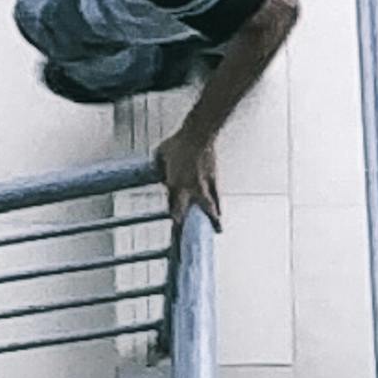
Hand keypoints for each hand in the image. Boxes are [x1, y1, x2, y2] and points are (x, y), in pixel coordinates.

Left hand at [155, 115, 221, 229]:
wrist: (199, 133)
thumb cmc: (178, 142)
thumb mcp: (160, 156)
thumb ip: (158, 168)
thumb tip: (156, 173)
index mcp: (175, 185)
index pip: (174, 212)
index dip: (175, 226)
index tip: (175, 238)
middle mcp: (190, 189)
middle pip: (191, 215)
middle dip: (191, 231)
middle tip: (192, 244)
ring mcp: (204, 185)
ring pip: (209, 208)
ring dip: (212, 220)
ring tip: (217, 231)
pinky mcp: (214, 179)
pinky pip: (217, 196)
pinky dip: (219, 206)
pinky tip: (220, 214)